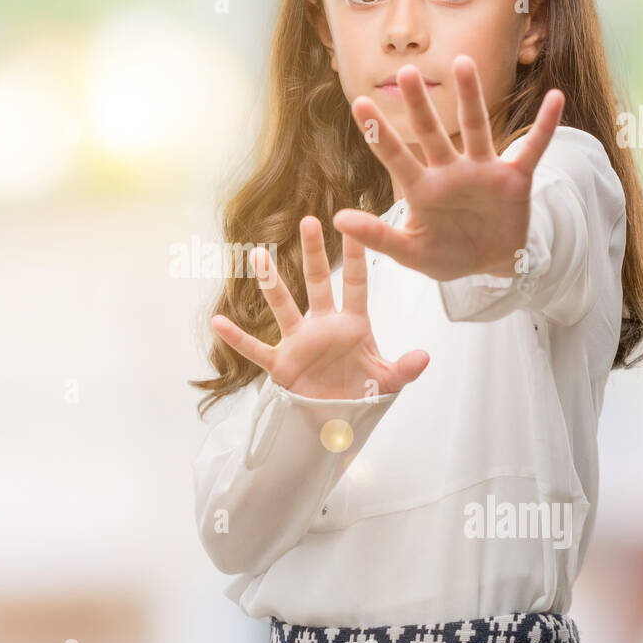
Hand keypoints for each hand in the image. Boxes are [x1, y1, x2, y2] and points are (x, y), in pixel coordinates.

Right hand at [210, 216, 429, 400]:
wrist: (338, 422)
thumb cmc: (363, 394)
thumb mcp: (388, 382)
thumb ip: (405, 368)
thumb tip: (424, 356)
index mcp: (353, 325)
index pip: (355, 284)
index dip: (356, 257)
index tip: (357, 226)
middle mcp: (323, 326)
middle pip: (317, 283)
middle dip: (314, 253)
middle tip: (308, 220)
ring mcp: (299, 343)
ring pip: (283, 306)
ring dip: (271, 282)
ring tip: (258, 254)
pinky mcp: (282, 365)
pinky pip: (256, 349)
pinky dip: (237, 337)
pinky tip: (218, 322)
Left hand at [331, 55, 564, 282]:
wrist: (492, 266)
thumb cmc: (448, 255)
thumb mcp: (410, 253)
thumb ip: (377, 236)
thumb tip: (337, 218)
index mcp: (422, 188)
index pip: (395, 156)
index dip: (378, 132)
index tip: (359, 103)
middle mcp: (450, 171)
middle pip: (432, 132)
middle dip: (420, 104)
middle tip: (407, 71)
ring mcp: (483, 171)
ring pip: (476, 128)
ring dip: (472, 97)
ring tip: (464, 63)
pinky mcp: (515, 178)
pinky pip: (533, 148)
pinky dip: (545, 126)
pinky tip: (556, 98)